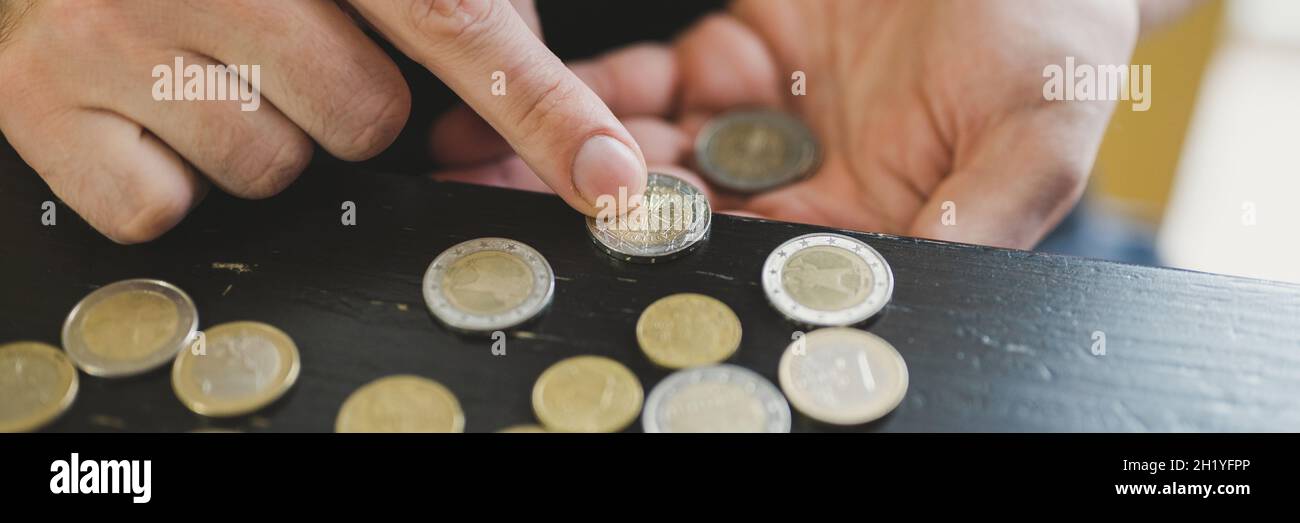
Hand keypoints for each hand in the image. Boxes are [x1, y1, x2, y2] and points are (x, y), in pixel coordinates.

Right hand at [0, 0, 644, 242]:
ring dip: (259, 137)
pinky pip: (164, 211)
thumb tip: (525, 126)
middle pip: (367, 122)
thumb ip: (454, 9)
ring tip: (207, 65)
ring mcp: (114, 26)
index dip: (546, 108)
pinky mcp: (35, 95)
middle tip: (277, 43)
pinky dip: (169, 180)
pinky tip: (144, 106)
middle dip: (346, 106)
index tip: (611, 178)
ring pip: (273, 170)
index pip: (456, 19)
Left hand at [435, 0, 1139, 247]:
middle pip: (683, 216)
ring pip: (650, 151)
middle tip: (513, 204)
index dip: (685, 255)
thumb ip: (985, 211)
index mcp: (863, 226)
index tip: (614, 245)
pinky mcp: (734, 51)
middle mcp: (802, 184)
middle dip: (600, 212)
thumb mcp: (1041, 130)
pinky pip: (649, 80)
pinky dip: (596, 88)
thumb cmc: (1059, 37)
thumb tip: (933, 275)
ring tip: (492, 151)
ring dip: (575, 154)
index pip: (758, 259)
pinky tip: (537, 90)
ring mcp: (762, 118)